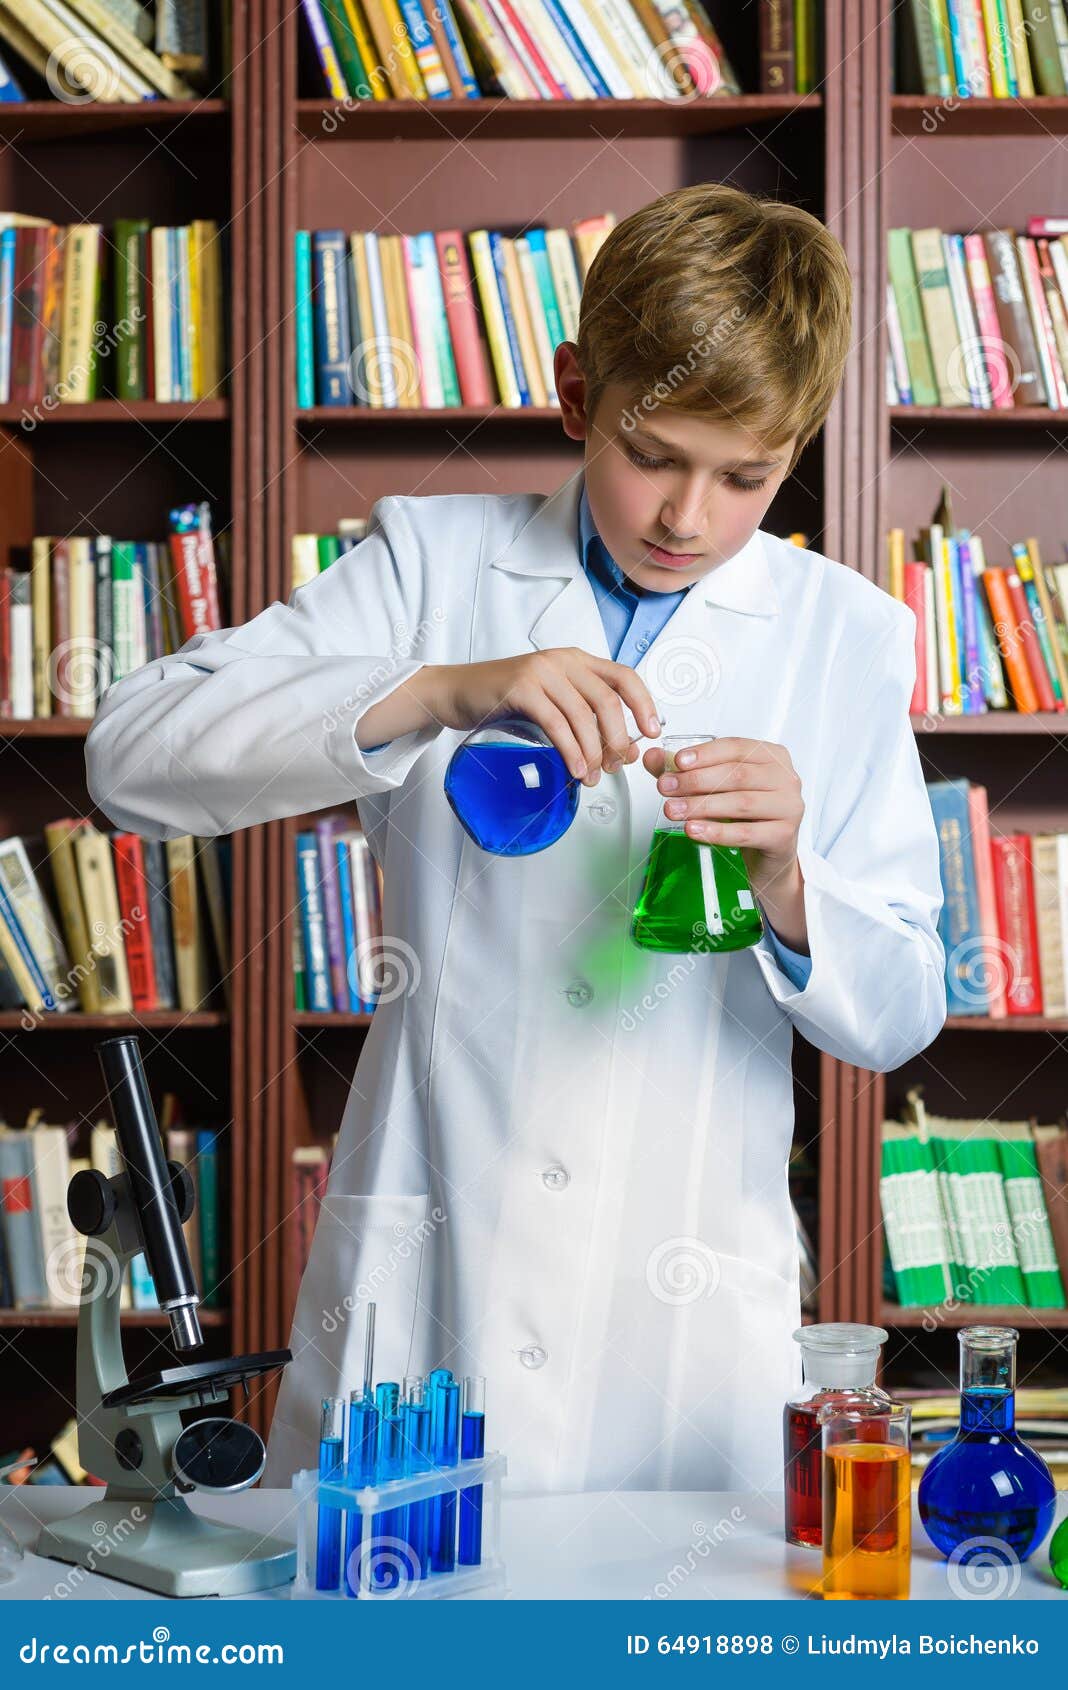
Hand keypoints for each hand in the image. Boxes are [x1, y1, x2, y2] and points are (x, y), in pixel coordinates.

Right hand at [436, 650, 662, 785]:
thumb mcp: (551, 698)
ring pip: (583, 716)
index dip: (643, 704)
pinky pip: (557, 724)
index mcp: (576, 660)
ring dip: (593, 753)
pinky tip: (575, 769)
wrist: (457, 691)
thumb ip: (582, 715)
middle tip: (617, 766)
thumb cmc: (504, 699)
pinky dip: (570, 751)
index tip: (651, 732)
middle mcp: (562, 661)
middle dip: (618, 740)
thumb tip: (621, 749)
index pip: (624, 677)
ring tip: (591, 777)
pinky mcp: (521, 689)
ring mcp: (541, 672)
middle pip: (607, 701)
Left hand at [643, 736, 807, 945]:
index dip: (704, 754)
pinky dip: (716, 831)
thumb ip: (685, 770)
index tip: (677, 762)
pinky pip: (746, 832)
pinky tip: (694, 830)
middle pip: (737, 774)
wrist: (769, 853)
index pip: (735, 747)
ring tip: (673, 811)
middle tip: (666, 788)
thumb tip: (653, 758)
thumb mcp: (717, 787)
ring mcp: (789, 806)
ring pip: (741, 802)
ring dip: (702, 806)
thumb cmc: (746, 814)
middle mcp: (785, 777)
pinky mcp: (784, 834)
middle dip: (696, 781)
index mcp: (771, 756)